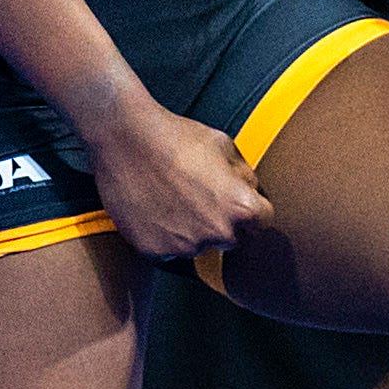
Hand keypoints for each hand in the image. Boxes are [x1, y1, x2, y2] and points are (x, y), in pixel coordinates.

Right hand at [85, 101, 269, 260]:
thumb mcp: (224, 145)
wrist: (124, 138)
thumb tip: (252, 192)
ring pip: (198, 244)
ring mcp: (185, 246)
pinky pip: (168, 249)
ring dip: (192, 229)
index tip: (233, 195)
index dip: (251, 206)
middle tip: (198, 194)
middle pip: (232, 238)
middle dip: (223, 221)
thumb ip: (245, 175)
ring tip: (171, 197)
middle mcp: (217, 234)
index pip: (263, 220)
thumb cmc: (177, 136)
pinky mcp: (155, 252)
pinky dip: (164, 234)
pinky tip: (154, 207)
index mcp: (241, 207)